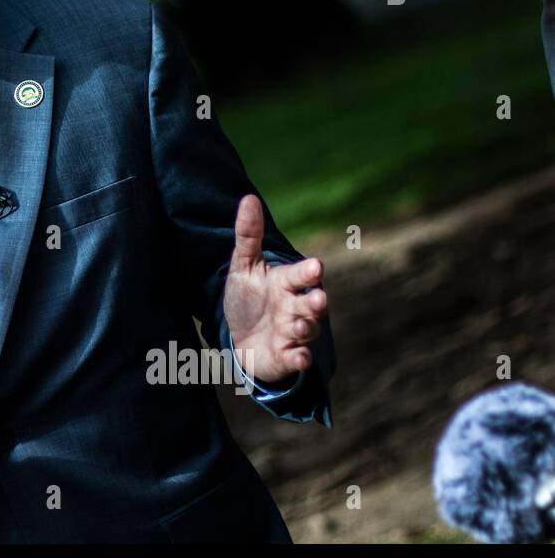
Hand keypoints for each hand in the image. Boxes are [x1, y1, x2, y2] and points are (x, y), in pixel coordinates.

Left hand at [222, 194, 328, 386]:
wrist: (241, 336)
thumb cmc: (248, 296)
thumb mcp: (243, 265)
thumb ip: (248, 235)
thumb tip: (248, 198)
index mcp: (286, 282)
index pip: (301, 275)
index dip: (308, 271)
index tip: (316, 266)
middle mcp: (295, 307)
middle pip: (311, 303)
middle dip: (315, 302)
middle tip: (317, 298)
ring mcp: (293, 333)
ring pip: (306, 330)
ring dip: (305, 328)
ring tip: (300, 325)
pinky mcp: (287, 356)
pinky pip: (297, 359)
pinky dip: (299, 359)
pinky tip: (299, 357)